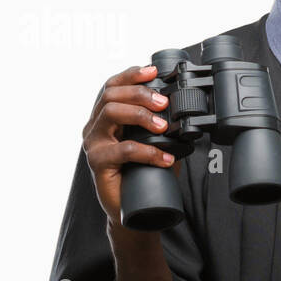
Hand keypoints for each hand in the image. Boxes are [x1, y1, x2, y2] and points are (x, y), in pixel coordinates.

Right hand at [82, 63, 176, 227]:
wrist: (132, 209)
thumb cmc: (142, 173)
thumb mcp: (153, 142)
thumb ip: (160, 124)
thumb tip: (185, 108)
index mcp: (105, 117)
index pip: (112, 86)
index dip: (131, 75)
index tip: (153, 71)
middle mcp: (95, 127)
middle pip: (111, 95)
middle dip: (140, 93)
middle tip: (164, 103)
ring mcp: (94, 144)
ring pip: (111, 114)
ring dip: (141, 115)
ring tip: (164, 126)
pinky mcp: (97, 163)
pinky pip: (122, 149)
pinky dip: (148, 151)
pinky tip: (165, 157)